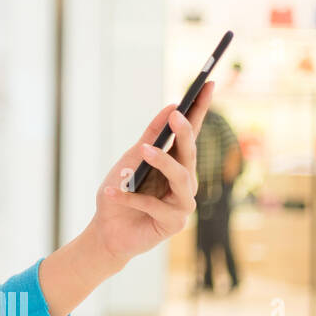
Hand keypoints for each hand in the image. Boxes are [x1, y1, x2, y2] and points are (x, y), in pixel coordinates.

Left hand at [88, 80, 213, 268]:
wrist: (107, 231)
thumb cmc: (119, 193)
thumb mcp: (129, 160)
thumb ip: (150, 138)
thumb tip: (171, 107)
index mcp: (176, 163)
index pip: (191, 133)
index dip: (201, 109)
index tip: (208, 84)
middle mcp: (185, 182)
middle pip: (190, 153)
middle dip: (184, 132)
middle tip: (176, 114)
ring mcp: (182, 203)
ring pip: (180, 178)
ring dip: (161, 162)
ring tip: (143, 150)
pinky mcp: (173, 223)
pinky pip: (152, 205)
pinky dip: (130, 197)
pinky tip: (113, 191)